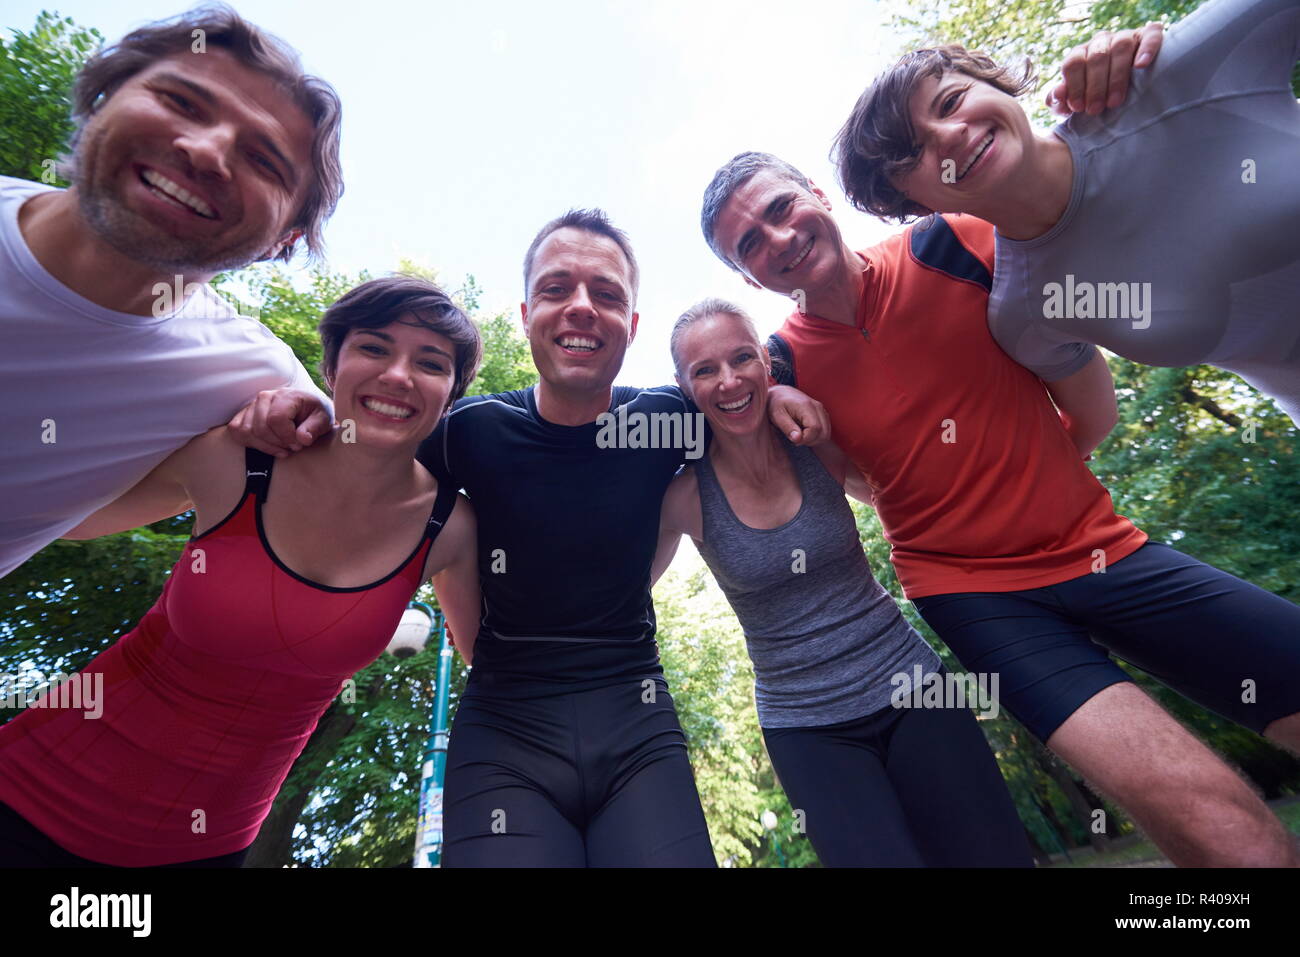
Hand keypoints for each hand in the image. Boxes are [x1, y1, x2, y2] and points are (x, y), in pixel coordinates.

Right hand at [227, 388, 331, 456]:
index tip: (299, 444)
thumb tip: (303, 439)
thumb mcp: (323, 419)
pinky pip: (237, 431)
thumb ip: (314, 428)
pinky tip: (268, 446)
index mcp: (286, 395)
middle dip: (278, 444)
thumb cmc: (314, 413)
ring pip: (247, 432)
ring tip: (283, 448)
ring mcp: (252, 405)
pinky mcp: (243, 415)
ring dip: (266, 446)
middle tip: (292, 447)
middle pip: (261, 428)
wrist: (305, 407)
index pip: (276, 419)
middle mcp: (265, 397)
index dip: (287, 437)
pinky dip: (251, 443)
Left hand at [768, 385, 830, 445]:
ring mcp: (822, 410)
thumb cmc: (776, 404)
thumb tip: (798, 439)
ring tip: (800, 436)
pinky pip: (825, 431)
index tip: (794, 440)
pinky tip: (804, 433)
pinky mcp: (822, 414)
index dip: (806, 439)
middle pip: (823, 433)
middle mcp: (817, 407)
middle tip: (796, 439)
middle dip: (810, 441)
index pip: (815, 428)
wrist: (780, 394)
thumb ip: (787, 427)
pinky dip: (816, 436)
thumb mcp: (776, 416)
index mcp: (806, 406)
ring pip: (826, 434)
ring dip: (814, 440)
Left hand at [1047, 21, 1163, 115]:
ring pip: (1120, 46)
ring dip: (1117, 76)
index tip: (1079, 108)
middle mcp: (1100, 42)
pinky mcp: (1148, 35)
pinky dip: (1147, 48)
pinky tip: (1141, 66)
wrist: (1127, 93)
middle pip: (1096, 57)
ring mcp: (1124, 36)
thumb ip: (1060, 101)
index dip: (1074, 86)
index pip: (1073, 63)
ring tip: (1115, 102)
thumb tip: (1057, 94)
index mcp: (1080, 54)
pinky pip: (1150, 35)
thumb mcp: (1076, 103)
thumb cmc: (1095, 100)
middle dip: (1095, 86)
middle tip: (1096, 110)